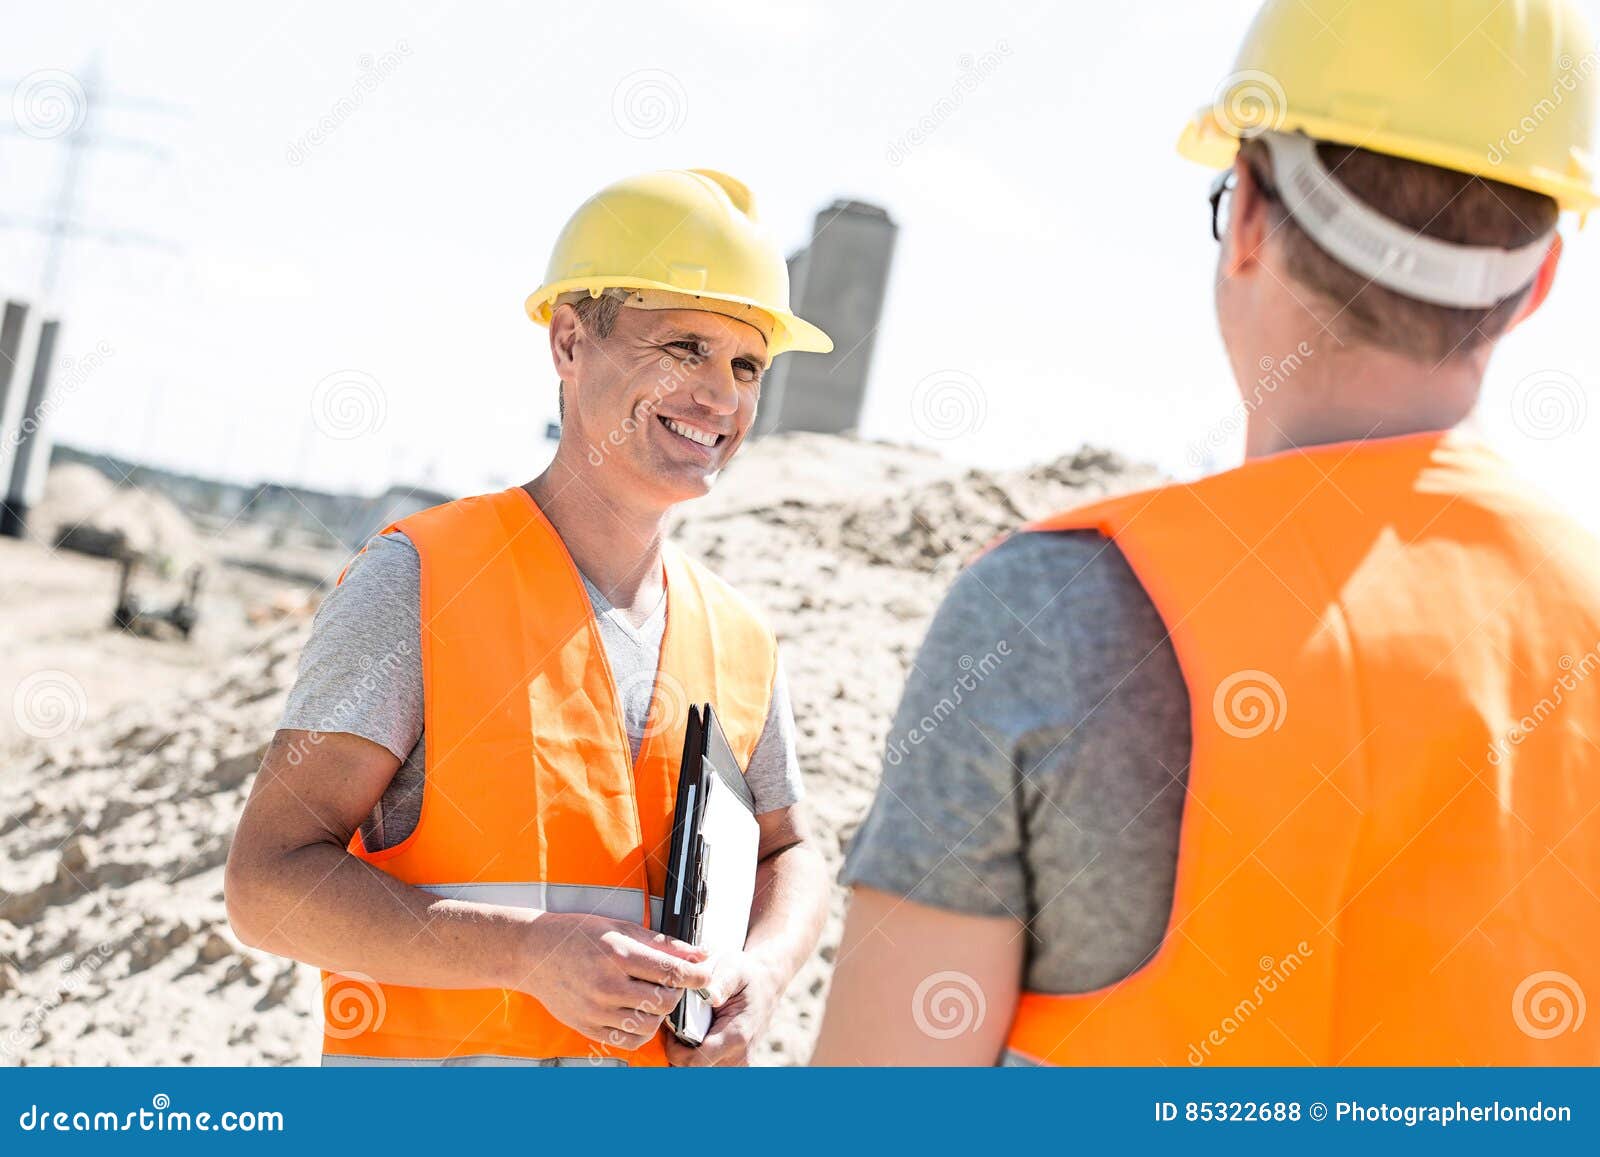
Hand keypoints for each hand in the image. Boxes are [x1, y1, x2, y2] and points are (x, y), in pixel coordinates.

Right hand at [514, 913, 715, 1049]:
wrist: (534, 953)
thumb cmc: (579, 934)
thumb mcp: (622, 927)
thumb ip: (663, 943)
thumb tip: (699, 954)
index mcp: (617, 953)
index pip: (670, 972)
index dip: (696, 976)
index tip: (705, 975)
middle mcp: (606, 984)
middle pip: (663, 1002)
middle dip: (677, 993)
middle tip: (674, 983)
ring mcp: (595, 1009)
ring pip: (648, 1025)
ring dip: (660, 1013)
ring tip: (654, 997)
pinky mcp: (586, 1026)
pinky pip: (627, 1040)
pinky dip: (641, 1031)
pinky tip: (639, 1014)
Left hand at [662, 951, 784, 1066]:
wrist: (766, 987)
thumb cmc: (745, 976)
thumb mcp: (732, 969)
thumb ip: (720, 982)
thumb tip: (710, 995)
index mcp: (736, 1037)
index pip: (693, 1062)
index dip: (674, 1049)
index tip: (671, 1029)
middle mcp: (739, 1058)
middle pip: (692, 1072)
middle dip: (679, 1053)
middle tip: (676, 1030)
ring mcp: (739, 1067)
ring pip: (698, 1074)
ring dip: (687, 1058)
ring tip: (688, 1033)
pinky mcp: (736, 1069)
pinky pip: (708, 1071)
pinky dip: (697, 1060)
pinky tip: (697, 1041)